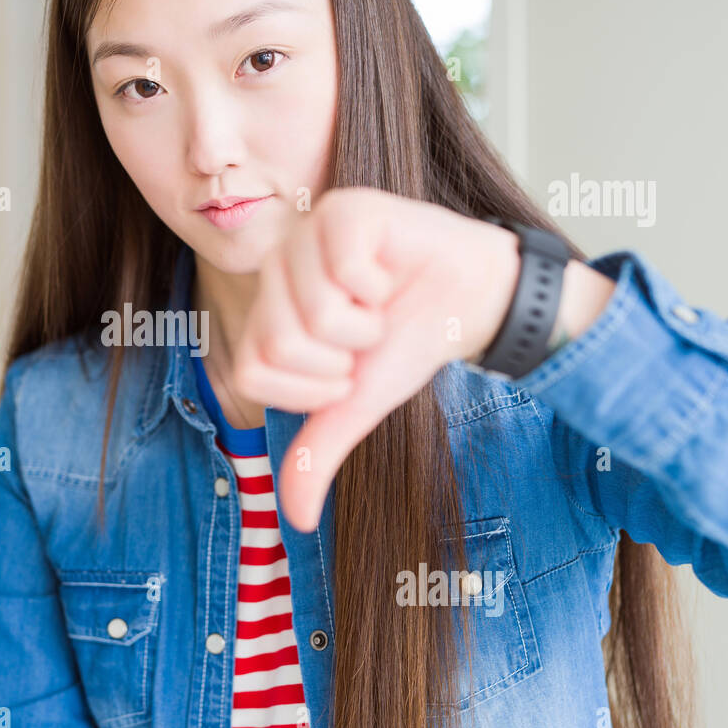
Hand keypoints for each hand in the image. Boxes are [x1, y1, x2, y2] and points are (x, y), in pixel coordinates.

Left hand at [231, 187, 521, 531]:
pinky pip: (343, 269)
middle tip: (367, 335)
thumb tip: (296, 519)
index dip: (310, 388)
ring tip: (380, 304)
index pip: (253, 372)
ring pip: (312, 312)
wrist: (475, 302)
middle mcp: (275, 268)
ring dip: (365, 325)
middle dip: (342, 359)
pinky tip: (389, 272)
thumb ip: (318, 453)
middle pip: (279, 344)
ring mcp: (306, 232)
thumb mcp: (358, 405)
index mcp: (266, 312)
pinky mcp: (345, 208)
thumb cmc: (408, 343)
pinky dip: (379, 287)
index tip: (346, 370)